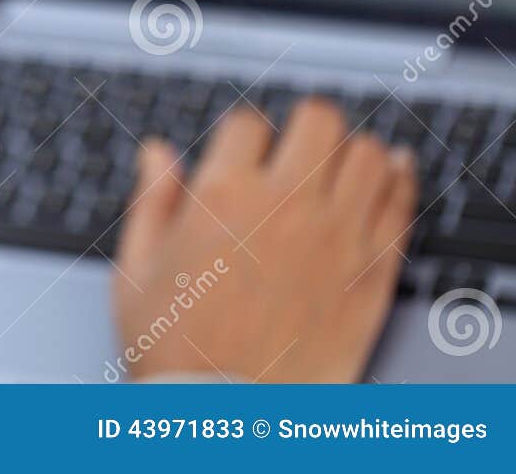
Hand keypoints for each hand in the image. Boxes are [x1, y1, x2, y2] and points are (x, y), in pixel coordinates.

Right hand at [112, 98, 416, 381]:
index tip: (243, 154)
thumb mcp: (137, 269)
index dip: (244, 135)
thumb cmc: (175, 349)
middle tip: (299, 146)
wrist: (226, 417)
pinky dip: (401, 180)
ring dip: (354, 152)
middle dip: (306, 126)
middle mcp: (284, 206)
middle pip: (318, 121)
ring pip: (369, 155)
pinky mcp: (372, 273)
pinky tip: (393, 172)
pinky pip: (401, 206)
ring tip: (342, 165)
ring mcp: (336, 238)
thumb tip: (157, 153)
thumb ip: (152, 200)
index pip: (248, 123)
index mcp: (222, 197)